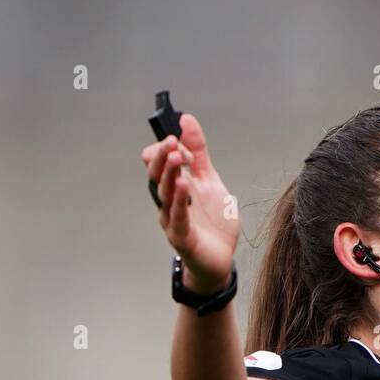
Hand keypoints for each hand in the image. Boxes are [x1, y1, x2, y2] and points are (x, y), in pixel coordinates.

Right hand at [140, 112, 239, 291]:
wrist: (221, 259)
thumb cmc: (213, 223)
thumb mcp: (210, 181)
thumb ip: (199, 153)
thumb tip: (186, 120)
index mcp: (175, 186)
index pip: (160, 161)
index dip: (168, 148)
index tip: (179, 137)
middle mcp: (169, 201)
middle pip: (157, 175)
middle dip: (163, 157)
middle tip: (171, 141)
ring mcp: (173, 220)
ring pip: (165, 194)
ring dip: (170, 175)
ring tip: (179, 158)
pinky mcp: (181, 238)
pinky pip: (177, 218)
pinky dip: (180, 202)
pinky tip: (184, 187)